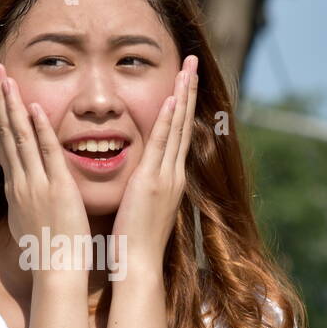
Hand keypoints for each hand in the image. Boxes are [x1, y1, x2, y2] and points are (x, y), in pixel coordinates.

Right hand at [0, 63, 90, 272]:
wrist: (56, 273)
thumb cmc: (48, 254)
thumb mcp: (30, 225)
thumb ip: (27, 206)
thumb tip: (20, 200)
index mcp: (16, 190)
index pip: (2, 146)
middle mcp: (20, 183)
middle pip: (5, 134)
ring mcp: (36, 185)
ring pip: (20, 138)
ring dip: (12, 106)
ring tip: (5, 78)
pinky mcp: (56, 189)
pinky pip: (46, 153)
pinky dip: (40, 130)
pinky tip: (33, 108)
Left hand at [111, 55, 197, 273]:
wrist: (138, 265)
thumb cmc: (133, 243)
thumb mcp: (139, 208)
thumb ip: (139, 191)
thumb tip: (135, 181)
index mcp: (168, 180)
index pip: (177, 136)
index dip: (182, 108)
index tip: (184, 83)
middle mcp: (173, 175)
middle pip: (184, 124)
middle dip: (189, 92)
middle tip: (192, 63)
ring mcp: (166, 177)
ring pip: (178, 128)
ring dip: (183, 96)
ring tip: (188, 68)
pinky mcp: (153, 182)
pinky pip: (163, 145)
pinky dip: (170, 121)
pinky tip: (173, 99)